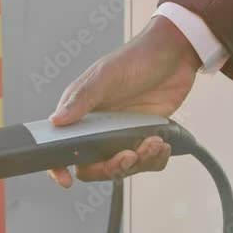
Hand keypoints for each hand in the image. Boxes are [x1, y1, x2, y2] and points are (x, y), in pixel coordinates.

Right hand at [48, 16, 202, 186]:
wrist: (176, 53)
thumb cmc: (137, 56)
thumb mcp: (107, 75)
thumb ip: (82, 99)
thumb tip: (56, 120)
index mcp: (81, 111)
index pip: (61, 145)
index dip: (59, 166)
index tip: (66, 179)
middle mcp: (99, 127)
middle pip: (93, 166)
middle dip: (112, 167)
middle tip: (128, 155)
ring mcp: (122, 134)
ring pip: (123, 167)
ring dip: (140, 162)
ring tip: (153, 142)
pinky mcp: (144, 137)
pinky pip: (146, 162)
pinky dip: (155, 159)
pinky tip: (161, 143)